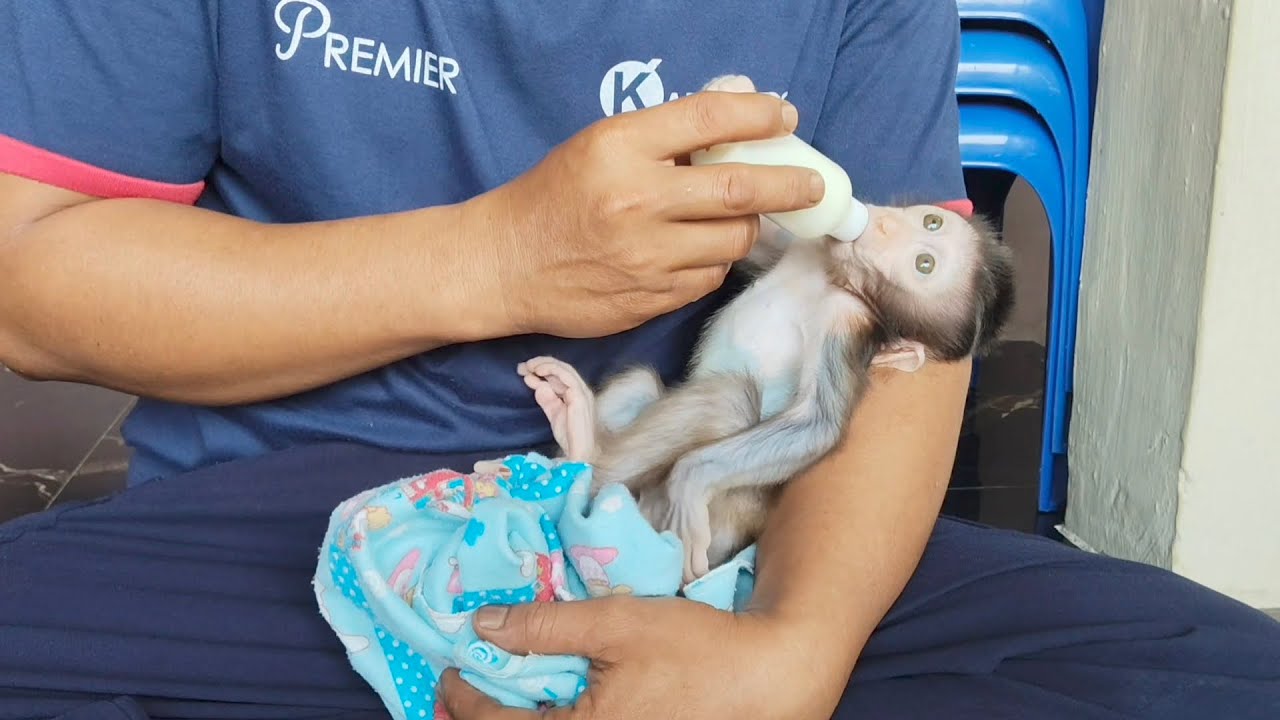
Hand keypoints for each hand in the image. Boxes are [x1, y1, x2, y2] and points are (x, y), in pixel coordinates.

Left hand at [438, 596, 850, 719]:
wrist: (769, 679)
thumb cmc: (696, 648)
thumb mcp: (618, 623)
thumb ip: (546, 626)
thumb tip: (484, 625)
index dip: (465, 699)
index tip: (449, 671)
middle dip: (482, 719)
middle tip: (461, 692)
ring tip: (501, 703)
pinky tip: (553, 709)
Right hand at [469, 91, 824, 337]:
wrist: (506, 263)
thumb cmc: (556, 196)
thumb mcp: (599, 145)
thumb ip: (663, 138)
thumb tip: (739, 128)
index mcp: (621, 148)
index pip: (709, 120)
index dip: (758, 115)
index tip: (785, 117)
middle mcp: (638, 201)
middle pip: (740, 189)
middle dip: (790, 184)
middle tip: (813, 183)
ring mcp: (647, 256)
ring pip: (733, 240)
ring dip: (746, 227)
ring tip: (734, 218)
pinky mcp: (651, 298)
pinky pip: (709, 278)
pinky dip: (714, 262)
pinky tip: (695, 251)